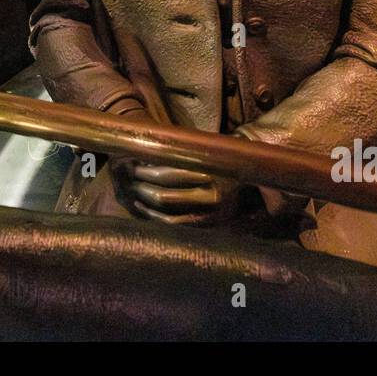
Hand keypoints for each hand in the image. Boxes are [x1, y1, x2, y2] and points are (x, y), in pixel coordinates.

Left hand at [111, 160, 243, 225]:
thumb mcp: (203, 151)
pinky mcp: (207, 225)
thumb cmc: (216, 157)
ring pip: (166, 213)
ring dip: (145, 203)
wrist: (248, 176)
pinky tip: (143, 209)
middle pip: (164, 195)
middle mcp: (211, 196)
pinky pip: (173, 224)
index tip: (132, 164)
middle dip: (142, 187)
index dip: (146, 172)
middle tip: (128, 179)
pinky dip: (154, 217)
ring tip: (132, 192)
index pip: (167, 175)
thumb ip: (180, 153)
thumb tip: (144, 151)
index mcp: (210, 173)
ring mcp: (210, 214)